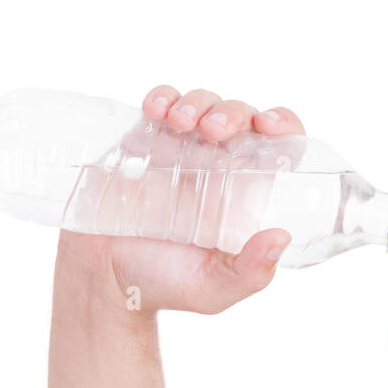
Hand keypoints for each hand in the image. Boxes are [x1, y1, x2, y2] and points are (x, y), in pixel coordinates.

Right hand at [55, 85, 307, 314]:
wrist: (104, 282)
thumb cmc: (166, 285)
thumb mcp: (214, 289)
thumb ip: (250, 272)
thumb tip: (281, 237)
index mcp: (245, 192)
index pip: (276, 146)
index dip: (282, 125)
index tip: (270, 126)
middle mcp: (217, 164)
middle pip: (239, 117)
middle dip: (232, 112)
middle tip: (214, 130)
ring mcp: (179, 149)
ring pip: (200, 105)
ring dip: (197, 103)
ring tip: (182, 122)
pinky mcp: (141, 142)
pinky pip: (157, 106)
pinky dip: (161, 98)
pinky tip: (156, 110)